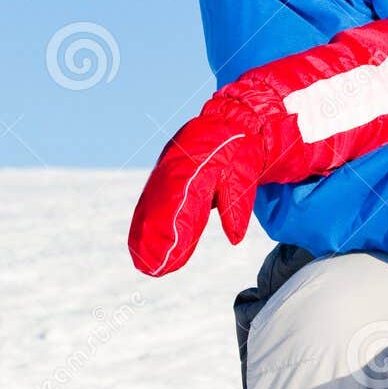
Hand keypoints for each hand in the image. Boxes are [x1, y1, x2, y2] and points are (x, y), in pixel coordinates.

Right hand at [129, 107, 266, 275]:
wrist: (231, 119)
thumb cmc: (239, 150)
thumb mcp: (244, 175)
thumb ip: (236, 207)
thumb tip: (234, 238)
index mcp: (198, 170)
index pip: (183, 208)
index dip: (175, 235)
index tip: (169, 258)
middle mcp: (176, 170)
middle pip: (161, 210)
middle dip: (155, 241)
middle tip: (153, 269)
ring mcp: (167, 169)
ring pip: (152, 206)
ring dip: (146, 235)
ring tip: (144, 262)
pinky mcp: (165, 171)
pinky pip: (152, 199)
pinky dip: (146, 221)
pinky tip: (142, 240)